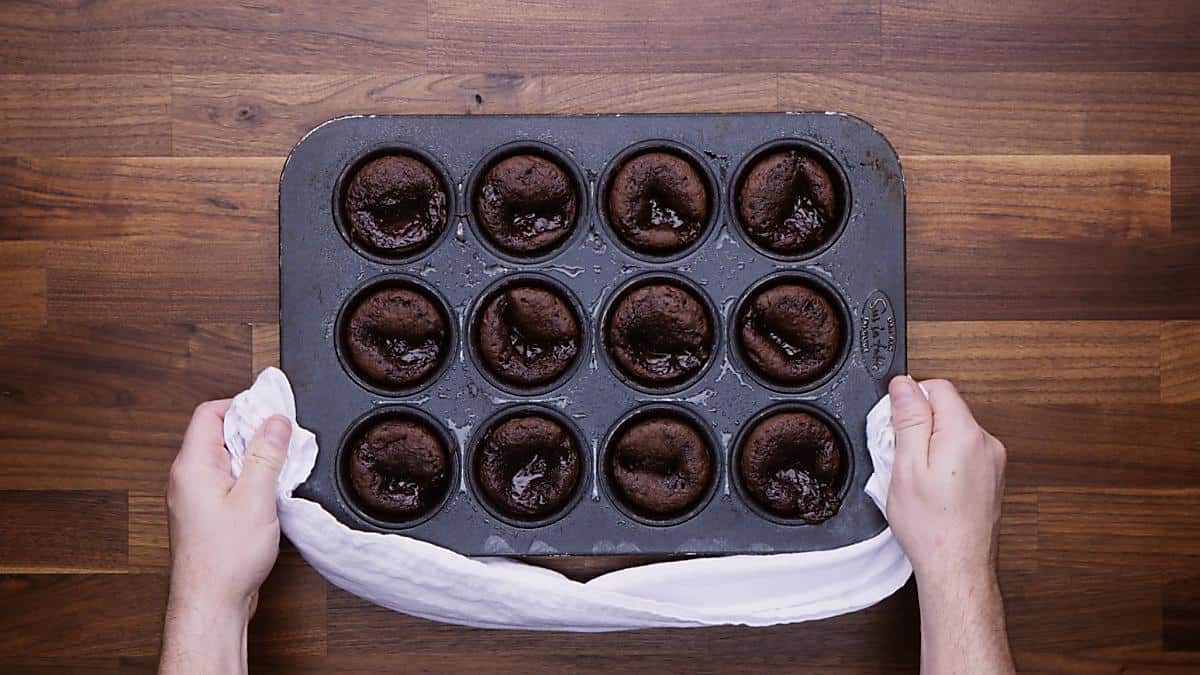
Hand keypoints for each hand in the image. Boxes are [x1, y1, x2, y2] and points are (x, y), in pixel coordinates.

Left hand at [159, 400, 291, 674]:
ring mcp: (192, 498)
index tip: (271, 412)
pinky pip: (224, 482)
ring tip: (278, 469)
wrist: (211, 603)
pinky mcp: (203, 515)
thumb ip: (267, 454)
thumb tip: (276, 421)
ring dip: (252, 458)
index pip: (210, 413)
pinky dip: (247, 479)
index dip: (242, 406)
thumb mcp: (256, 497)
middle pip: (217, 434)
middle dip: (252, 432)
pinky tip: (267, 493)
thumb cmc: (225, 558)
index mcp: (192, 465)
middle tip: (282, 440)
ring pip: (223, 460)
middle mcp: (186, 478)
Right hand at [885, 376, 1013, 674]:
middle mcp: (986, 443)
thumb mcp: (906, 466)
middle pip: (947, 410)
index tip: (894, 424)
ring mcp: (994, 462)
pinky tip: (932, 488)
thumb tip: (904, 384)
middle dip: (919, 425)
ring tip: (916, 477)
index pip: (938, 388)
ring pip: (954, 432)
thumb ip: (908, 419)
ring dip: (932, 444)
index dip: (910, 400)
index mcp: (965, 434)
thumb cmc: (931, 526)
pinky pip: (964, 453)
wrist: (958, 567)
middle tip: (901, 457)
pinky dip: (945, 461)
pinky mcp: (992, 478)